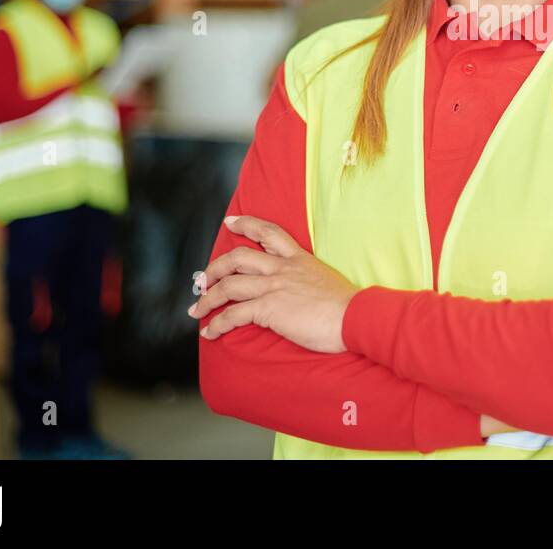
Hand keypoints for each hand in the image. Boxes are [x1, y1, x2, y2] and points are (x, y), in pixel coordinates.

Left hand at [189, 215, 358, 352]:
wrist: (355, 317)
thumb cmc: (347, 306)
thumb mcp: (325, 281)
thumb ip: (308, 280)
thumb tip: (299, 294)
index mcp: (298, 259)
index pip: (268, 232)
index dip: (246, 224)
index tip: (231, 221)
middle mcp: (282, 269)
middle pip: (238, 258)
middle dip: (215, 268)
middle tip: (203, 279)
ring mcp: (274, 287)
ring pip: (228, 285)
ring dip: (207, 298)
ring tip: (197, 309)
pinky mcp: (269, 308)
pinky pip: (233, 314)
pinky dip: (217, 324)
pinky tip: (210, 332)